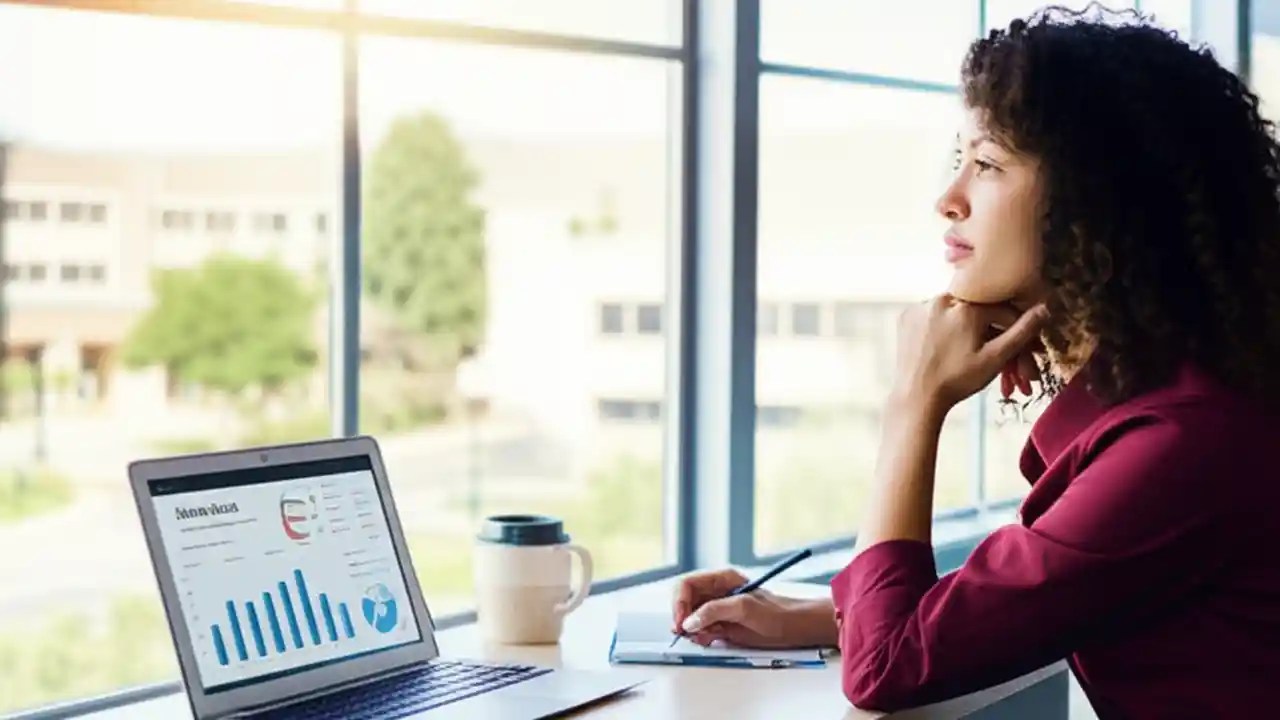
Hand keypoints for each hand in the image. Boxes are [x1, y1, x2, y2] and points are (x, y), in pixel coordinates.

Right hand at [671, 569, 836, 648]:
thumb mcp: (744, 608)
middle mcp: (716, 592)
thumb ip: (714, 611)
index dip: (679, 602)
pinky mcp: (722, 626)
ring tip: (704, 637)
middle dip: (683, 617)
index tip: (680, 621)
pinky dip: (700, 637)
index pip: (687, 585)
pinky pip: (702, 630)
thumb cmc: (776, 612)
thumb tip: (690, 621)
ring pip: (691, 618)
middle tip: (685, 633)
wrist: (795, 628)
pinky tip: (710, 640)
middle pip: (685, 601)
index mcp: (720, 579)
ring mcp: (718, 610)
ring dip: (691, 629)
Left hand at [894, 296, 1048, 412]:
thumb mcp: (995, 358)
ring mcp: (920, 307)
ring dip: (970, 330)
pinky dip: (946, 328)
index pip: (1002, 311)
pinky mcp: (906, 317)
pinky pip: (935, 316)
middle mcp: (941, 299)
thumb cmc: (957, 381)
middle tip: (1001, 356)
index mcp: (966, 307)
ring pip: (956, 314)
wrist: (917, 398)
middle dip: (993, 333)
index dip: (1017, 330)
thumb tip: (1045, 308)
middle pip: (978, 312)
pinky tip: (951, 347)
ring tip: (973, 354)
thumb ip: (1022, 332)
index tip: (1025, 349)